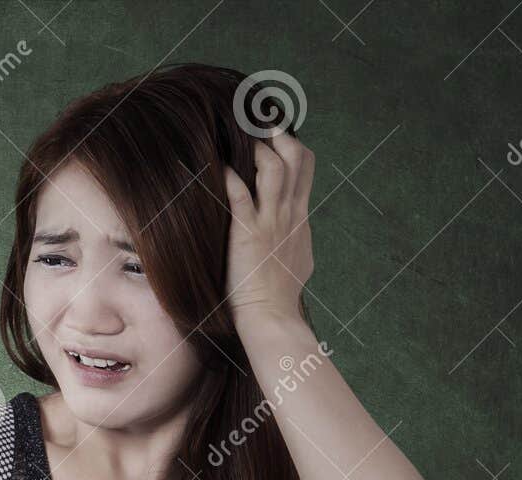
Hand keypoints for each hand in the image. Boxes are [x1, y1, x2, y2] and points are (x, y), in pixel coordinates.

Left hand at [223, 132, 314, 326]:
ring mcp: (271, 222)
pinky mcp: (248, 234)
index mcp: (300, 217)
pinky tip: (217, 166)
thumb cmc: (281, 295)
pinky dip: (228, 177)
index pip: (304, 167)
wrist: (273, 317)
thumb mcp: (298, 259)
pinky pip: (240, 195)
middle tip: (257, 121)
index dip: (291, 143)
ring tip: (238, 140)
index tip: (275, 132)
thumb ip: (296, 238)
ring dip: (256, 150)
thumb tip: (296, 234)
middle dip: (278, 134)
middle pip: (295, 158)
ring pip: (273, 168)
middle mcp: (289, 213)